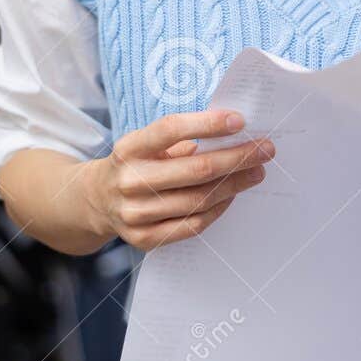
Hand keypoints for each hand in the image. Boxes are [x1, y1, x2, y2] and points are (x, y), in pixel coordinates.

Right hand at [86, 109, 274, 250]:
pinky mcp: (144, 239)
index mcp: (128, 149)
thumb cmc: (134, 163)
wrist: (95, 201)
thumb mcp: (145, 143)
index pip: (171, 130)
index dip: (207, 124)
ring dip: (235, 185)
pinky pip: (192, 225)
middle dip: (237, 158)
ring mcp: (135, 214)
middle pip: (195, 170)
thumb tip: (231, 132)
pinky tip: (232, 195)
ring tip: (256, 172)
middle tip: (265, 149)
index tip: (240, 121)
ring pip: (198, 200)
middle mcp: (129, 181)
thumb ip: (180, 137)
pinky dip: (218, 209)